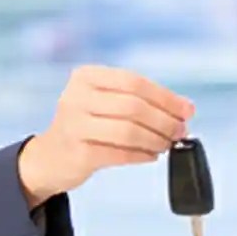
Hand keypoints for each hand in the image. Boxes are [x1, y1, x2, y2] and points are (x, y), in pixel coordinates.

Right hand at [18, 65, 194, 203]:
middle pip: (133, 106)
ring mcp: (74, 125)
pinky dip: (142, 155)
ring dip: (155, 139)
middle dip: (164, 120)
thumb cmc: (86, 126)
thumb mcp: (105, 103)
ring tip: (166, 145)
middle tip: (180, 131)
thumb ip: (141, 101)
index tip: (187, 110)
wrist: (49, 158)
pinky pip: (120, 153)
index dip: (165, 97)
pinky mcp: (77, 153)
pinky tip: (151, 155)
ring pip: (128, 131)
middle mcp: (76, 97)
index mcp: (86, 76)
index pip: (134, 82)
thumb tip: (185, 109)